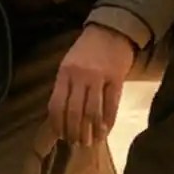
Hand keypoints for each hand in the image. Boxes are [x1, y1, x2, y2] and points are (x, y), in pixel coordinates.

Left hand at [49, 24, 135, 145]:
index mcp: (65, 72)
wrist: (111, 30)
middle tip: (76, 143)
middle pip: (74, 111)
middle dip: (74, 132)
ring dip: (91, 131)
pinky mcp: (117, 79)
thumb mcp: (69, 63)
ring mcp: (99, 77)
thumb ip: (65, 86)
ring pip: (92, 112)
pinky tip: (105, 131)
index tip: (61, 135)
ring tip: (90, 141)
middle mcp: (80, 76)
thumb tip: (61, 116)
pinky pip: (111, 106)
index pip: (57, 104)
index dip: (58, 124)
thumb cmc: (87, 49)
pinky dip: (108, 122)